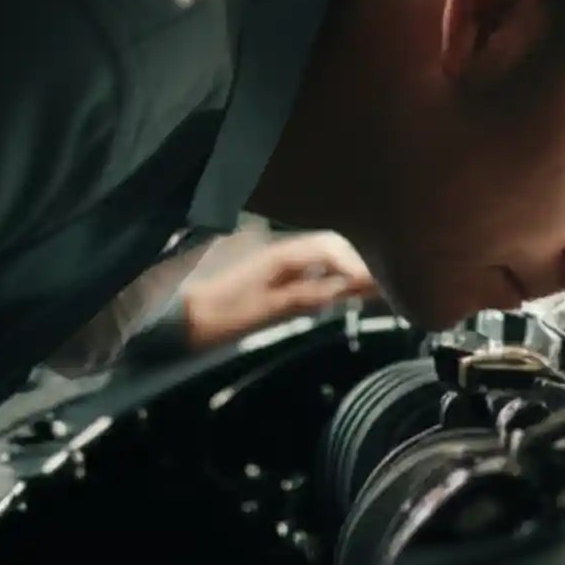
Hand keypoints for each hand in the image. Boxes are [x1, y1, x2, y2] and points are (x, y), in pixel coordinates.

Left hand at [180, 231, 376, 349]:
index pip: (333, 247)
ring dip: (347, 269)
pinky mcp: (271, 271)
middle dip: (359, 262)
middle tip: (385, 284)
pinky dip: (330, 276)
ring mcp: (275, 257)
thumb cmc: (222, 316)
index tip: (381, 283)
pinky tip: (341, 291)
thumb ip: (312, 294)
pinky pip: (310, 266)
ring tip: (372, 288)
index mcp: (281, 250)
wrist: (178, 320)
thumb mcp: (269, 309)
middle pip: (332, 245)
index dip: (359, 264)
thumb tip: (354, 285)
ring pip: (323, 255)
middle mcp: (280, 246)